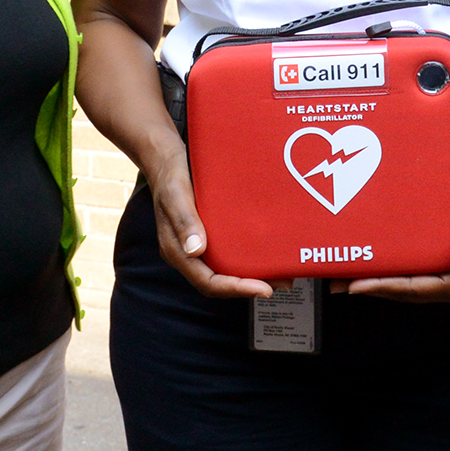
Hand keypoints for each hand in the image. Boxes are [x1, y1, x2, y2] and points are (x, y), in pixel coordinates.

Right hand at [147, 150, 273, 299]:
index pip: (208, 282)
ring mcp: (199, 246)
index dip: (236, 289)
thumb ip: (184, 220)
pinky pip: (228, 253)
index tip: (263, 289)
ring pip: (226, 270)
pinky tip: (266, 252)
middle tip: (282, 282)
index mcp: (177, 251)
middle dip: (250, 286)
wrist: (167, 161)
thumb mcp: (175, 193)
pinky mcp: (209, 235)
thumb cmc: (170, 175)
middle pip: (220, 282)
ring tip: (281, 272)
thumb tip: (196, 250)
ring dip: (252, 275)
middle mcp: (189, 254)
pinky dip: (247, 257)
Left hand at [342, 192, 449, 303]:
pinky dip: (385, 267)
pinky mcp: (435, 268)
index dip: (385, 288)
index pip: (415, 289)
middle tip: (336, 283)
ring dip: (373, 279)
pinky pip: (406, 271)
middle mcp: (447, 287)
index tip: (358, 285)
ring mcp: (441, 279)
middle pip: (402, 291)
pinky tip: (367, 259)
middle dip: (370, 286)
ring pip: (401, 283)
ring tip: (340, 274)